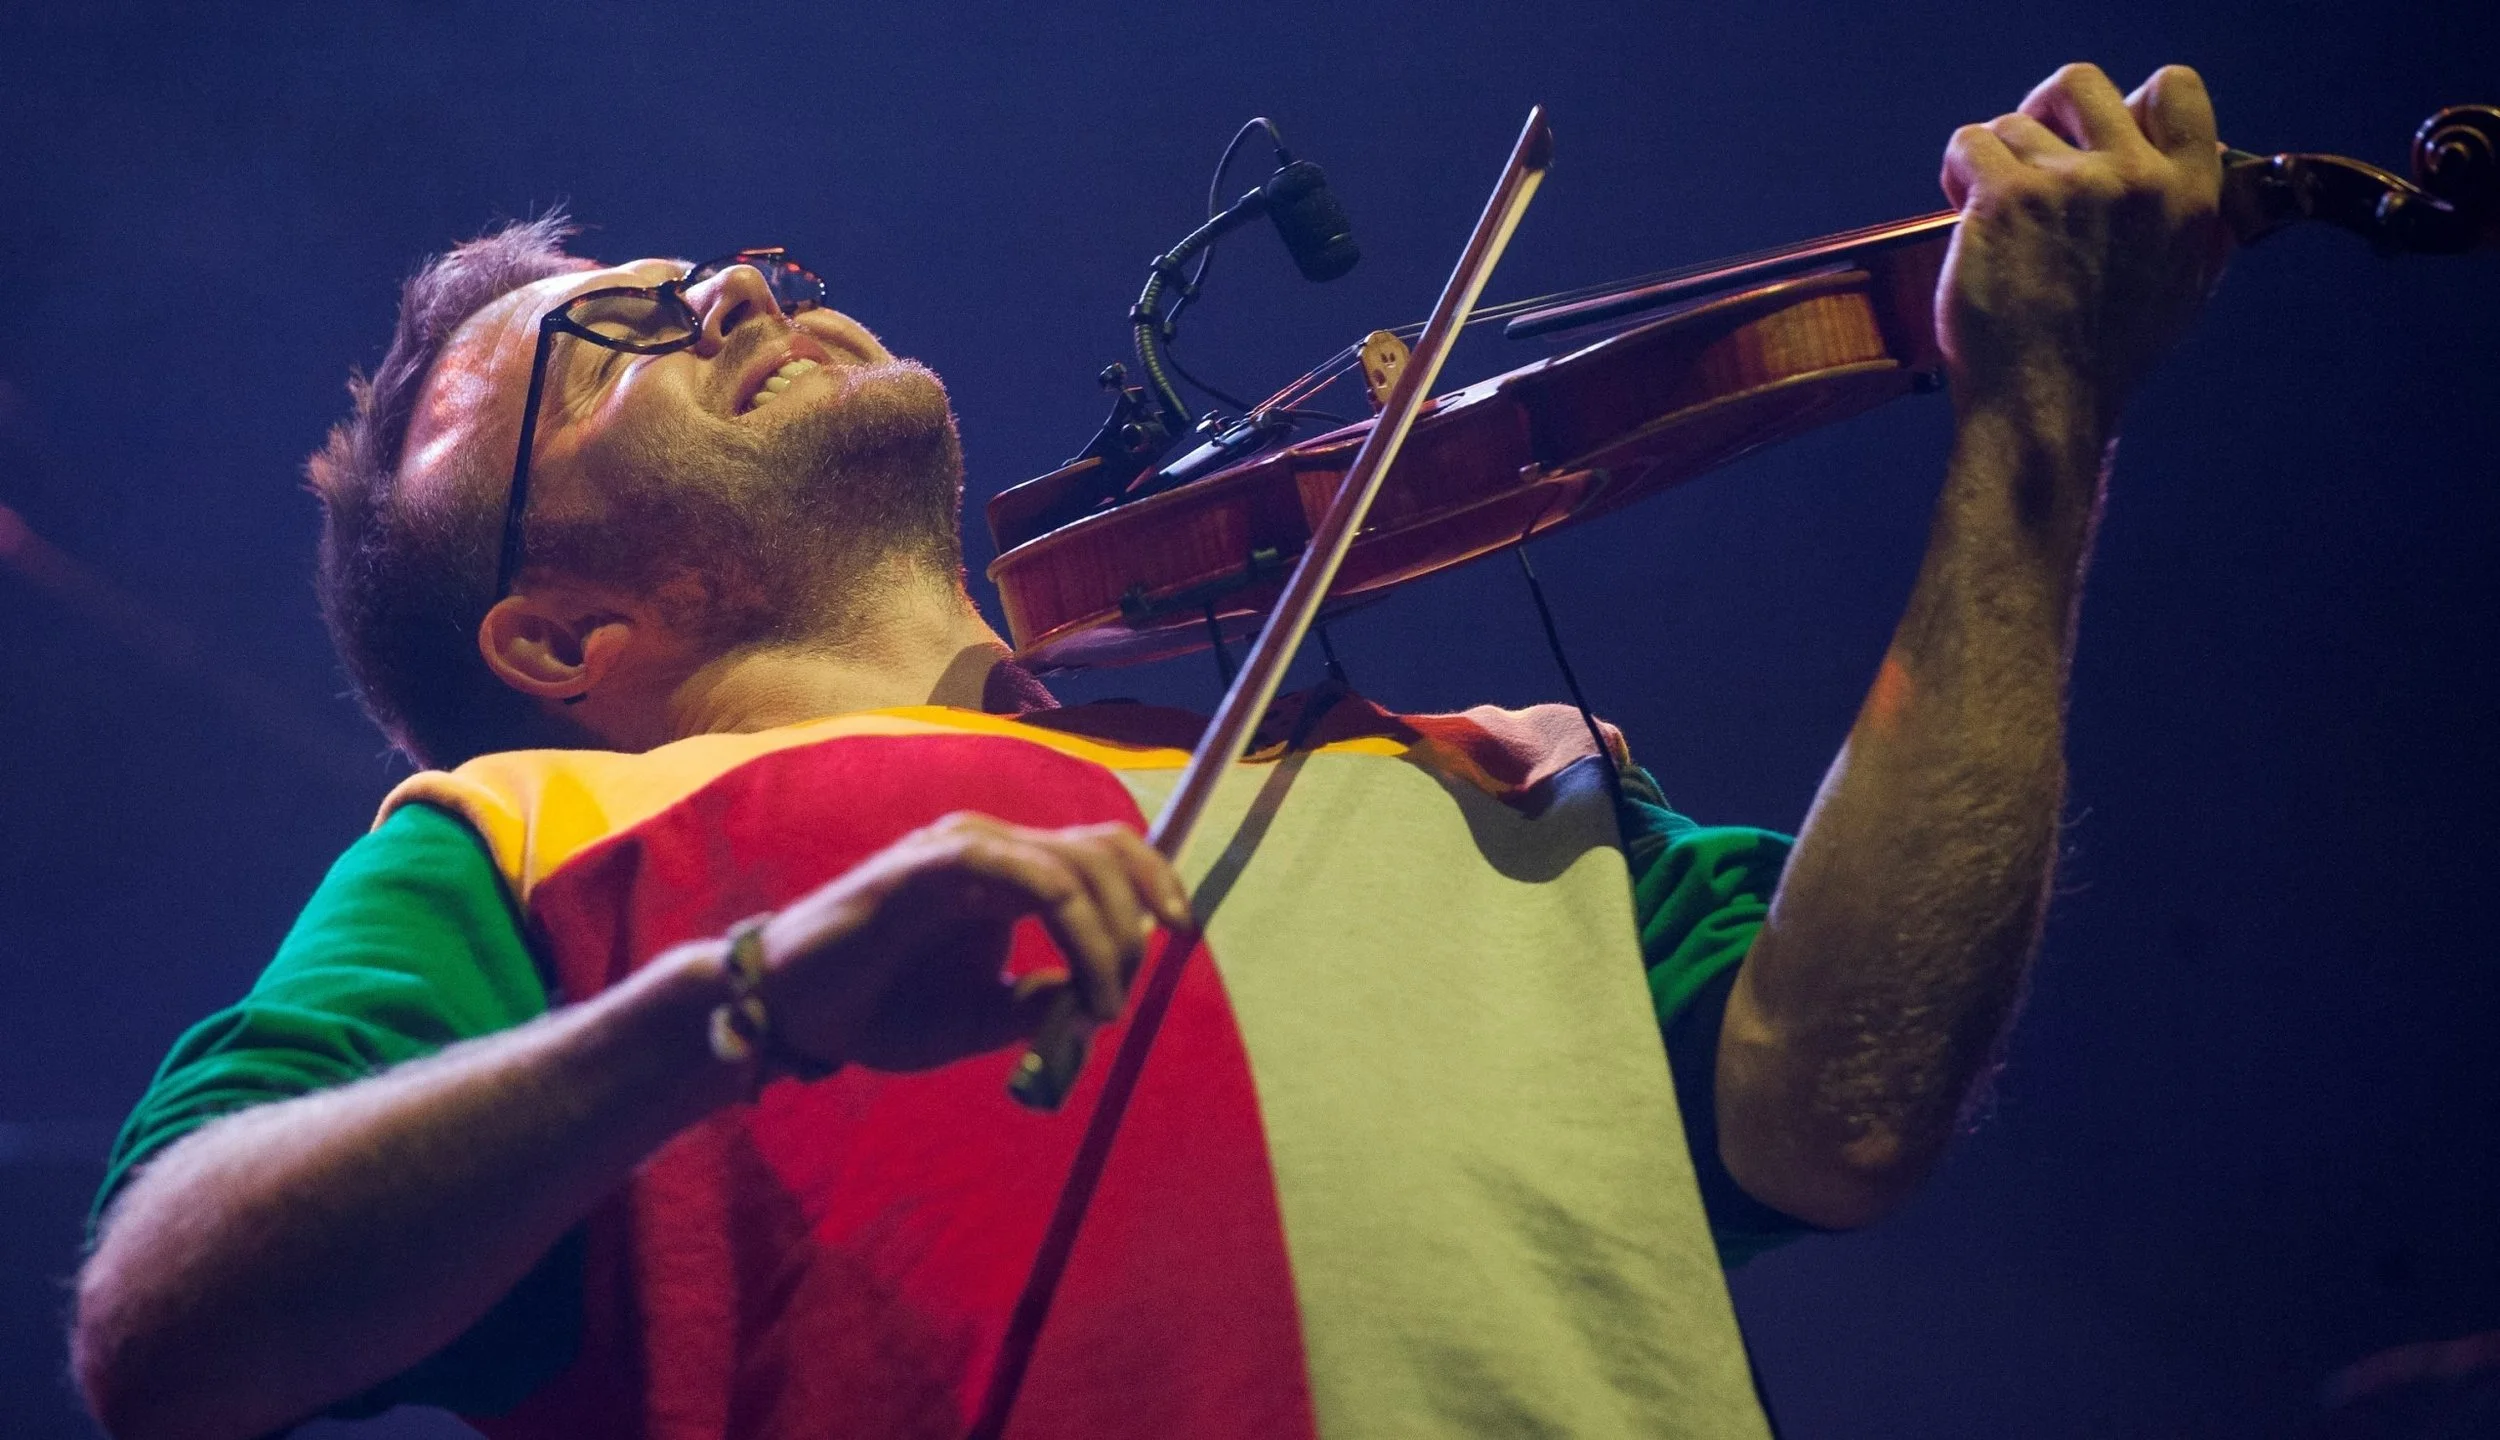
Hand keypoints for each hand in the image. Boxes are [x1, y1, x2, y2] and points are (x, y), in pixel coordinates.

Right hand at [732, 812, 1191, 1073]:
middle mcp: (992, 847)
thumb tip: (1092, 999)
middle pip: (1103, 849)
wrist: (795, 1013)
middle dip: (1136, 921)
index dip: (1155, 880)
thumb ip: (1039, 1004)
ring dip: (1106, 936)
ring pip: (1072, 864)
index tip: (1183, 934)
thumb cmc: (879, 1009)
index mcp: (1007, 872)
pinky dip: (1068, 923)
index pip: (1104, 849)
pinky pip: (1023, 873)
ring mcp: (960, 849)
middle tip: (1118, 998)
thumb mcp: (981, 1017)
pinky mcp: (930, 865)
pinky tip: (1075, 977)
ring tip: (1098, 1005)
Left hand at [1936, 63, 2231, 432]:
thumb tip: (2206, 158)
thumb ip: (2196, 216)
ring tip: (1995, 219)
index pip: (2177, 88)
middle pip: (2079, 83)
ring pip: (2012, 125)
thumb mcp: (2186, 284)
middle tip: (2026, 155)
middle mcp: (2134, 180)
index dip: (2127, 100)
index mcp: (2189, 195)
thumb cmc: (2107, 357)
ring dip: (1996, 165)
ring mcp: (2068, 185)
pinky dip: (1957, 173)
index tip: (2097, 138)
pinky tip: (1965, 213)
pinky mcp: (2006, 199)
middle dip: (2043, 112)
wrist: (2045, 404)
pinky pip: (1969, 144)